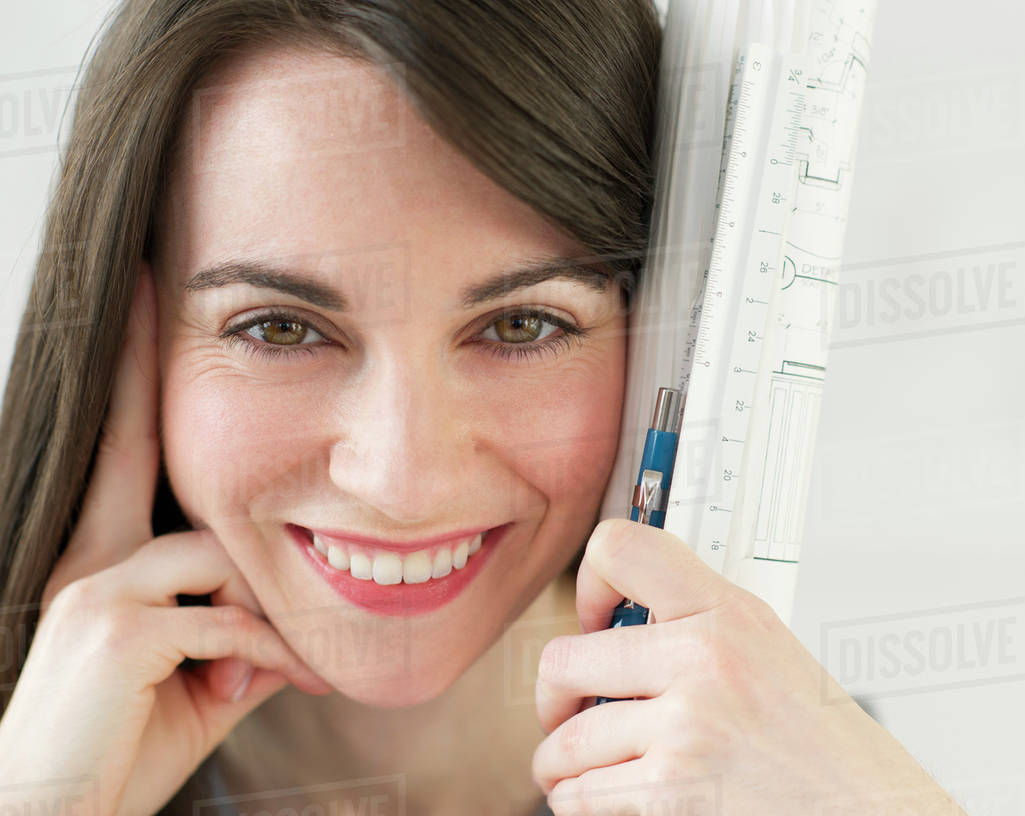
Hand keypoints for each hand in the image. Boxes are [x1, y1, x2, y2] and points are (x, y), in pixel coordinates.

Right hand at [0, 265, 331, 815]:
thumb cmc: (124, 753)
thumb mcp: (201, 682)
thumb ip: (239, 631)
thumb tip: (286, 614)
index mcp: (105, 563)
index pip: (126, 454)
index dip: (132, 378)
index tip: (136, 297)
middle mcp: (87, 559)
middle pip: (139, 447)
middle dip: (146, 367)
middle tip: (146, 271)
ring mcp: (93, 588)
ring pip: (220, 557)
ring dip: (270, 617)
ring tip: (300, 672)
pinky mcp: (112, 627)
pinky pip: (227, 618)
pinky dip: (265, 654)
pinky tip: (283, 686)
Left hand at [531, 518, 965, 814]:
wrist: (867, 807)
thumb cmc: (817, 743)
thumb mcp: (766, 650)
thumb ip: (695, 625)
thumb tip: (608, 628)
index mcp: (727, 612)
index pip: (619, 548)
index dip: (586, 585)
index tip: (591, 622)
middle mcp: (703, 658)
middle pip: (562, 660)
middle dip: (553, 700)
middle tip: (566, 715)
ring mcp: (685, 724)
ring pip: (563, 742)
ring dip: (563, 767)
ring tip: (584, 771)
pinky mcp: (670, 789)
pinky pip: (579, 797)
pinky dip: (582, 806)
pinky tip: (613, 800)